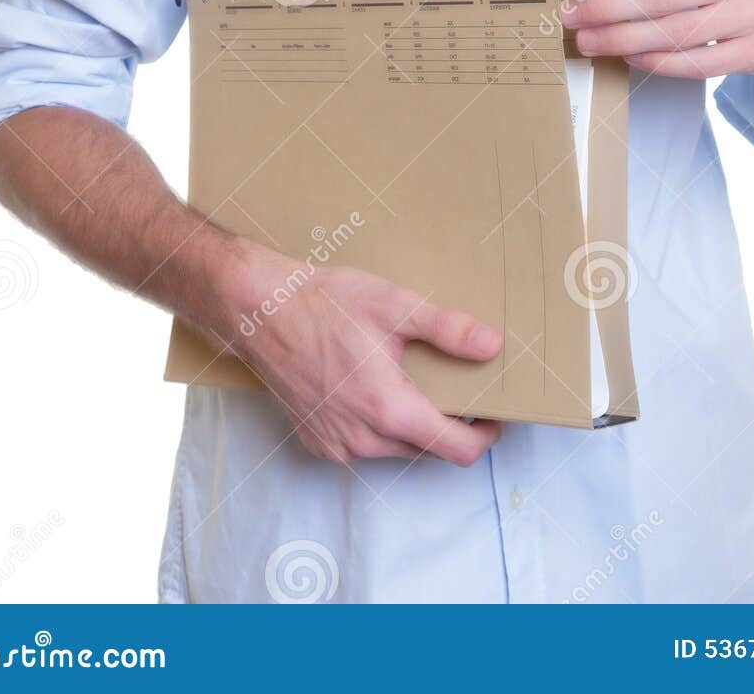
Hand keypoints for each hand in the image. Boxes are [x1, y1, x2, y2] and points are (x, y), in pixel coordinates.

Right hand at [225, 247, 503, 466]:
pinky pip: (364, 445)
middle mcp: (363, 439)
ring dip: (412, 425)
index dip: (484, 436)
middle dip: (449, 425)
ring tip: (411, 381)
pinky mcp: (317, 442)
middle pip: (427, 449)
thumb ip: (448, 330)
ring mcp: (337, 445)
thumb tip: (492, 346)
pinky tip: (372, 388)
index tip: (493, 414)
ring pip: (395, 449)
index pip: (456, 451)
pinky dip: (378, 426)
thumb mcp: (394, 306)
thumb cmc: (325, 304)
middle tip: (454, 386)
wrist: (260, 310)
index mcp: (388, 409)